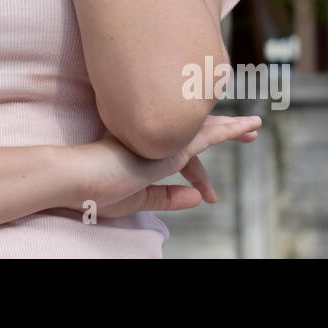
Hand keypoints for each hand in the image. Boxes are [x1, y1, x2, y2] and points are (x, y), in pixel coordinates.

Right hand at [58, 115, 262, 220]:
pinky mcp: (166, 142)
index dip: (201, 164)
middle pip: (196, 131)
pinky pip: (206, 133)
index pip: (182, 153)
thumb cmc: (96, 189)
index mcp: (147, 149)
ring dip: (232, 128)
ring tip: (253, 128)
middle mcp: (157, 138)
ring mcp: (162, 138)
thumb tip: (197, 198)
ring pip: (204, 128)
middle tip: (248, 130)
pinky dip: (229, 129)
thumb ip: (167, 197)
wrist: (74, 176)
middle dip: (223, 130)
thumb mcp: (138, 199)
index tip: (211, 180)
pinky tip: (245, 127)